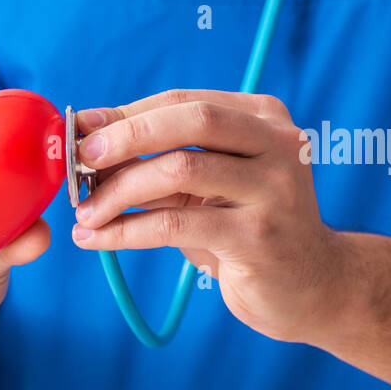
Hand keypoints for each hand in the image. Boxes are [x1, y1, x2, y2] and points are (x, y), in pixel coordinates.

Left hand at [70, 89, 346, 342]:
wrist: (311, 287)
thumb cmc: (245, 231)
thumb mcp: (204, 188)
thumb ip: (159, 162)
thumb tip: (88, 141)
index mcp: (263, 119)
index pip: (184, 102)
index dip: (126, 114)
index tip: (79, 131)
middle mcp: (277, 144)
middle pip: (191, 122)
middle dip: (126, 137)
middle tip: (80, 161)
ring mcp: (274, 189)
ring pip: (180, 171)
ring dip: (119, 191)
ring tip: (85, 213)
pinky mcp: (258, 237)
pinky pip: (175, 225)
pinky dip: (126, 230)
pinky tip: (97, 240)